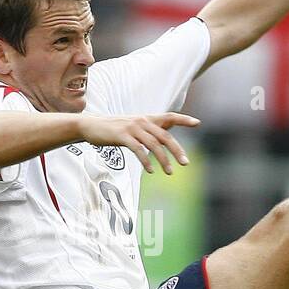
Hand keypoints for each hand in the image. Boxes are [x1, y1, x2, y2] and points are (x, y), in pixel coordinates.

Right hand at [76, 112, 199, 174]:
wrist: (90, 126)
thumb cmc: (113, 129)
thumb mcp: (133, 126)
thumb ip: (149, 129)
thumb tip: (165, 134)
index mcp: (147, 118)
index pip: (169, 116)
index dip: (184, 119)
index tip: (198, 123)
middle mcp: (142, 121)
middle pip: (165, 136)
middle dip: (177, 150)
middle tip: (186, 163)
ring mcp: (132, 128)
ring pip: (153, 145)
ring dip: (163, 160)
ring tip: (169, 172)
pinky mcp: (122, 136)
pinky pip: (138, 149)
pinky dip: (146, 161)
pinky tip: (150, 170)